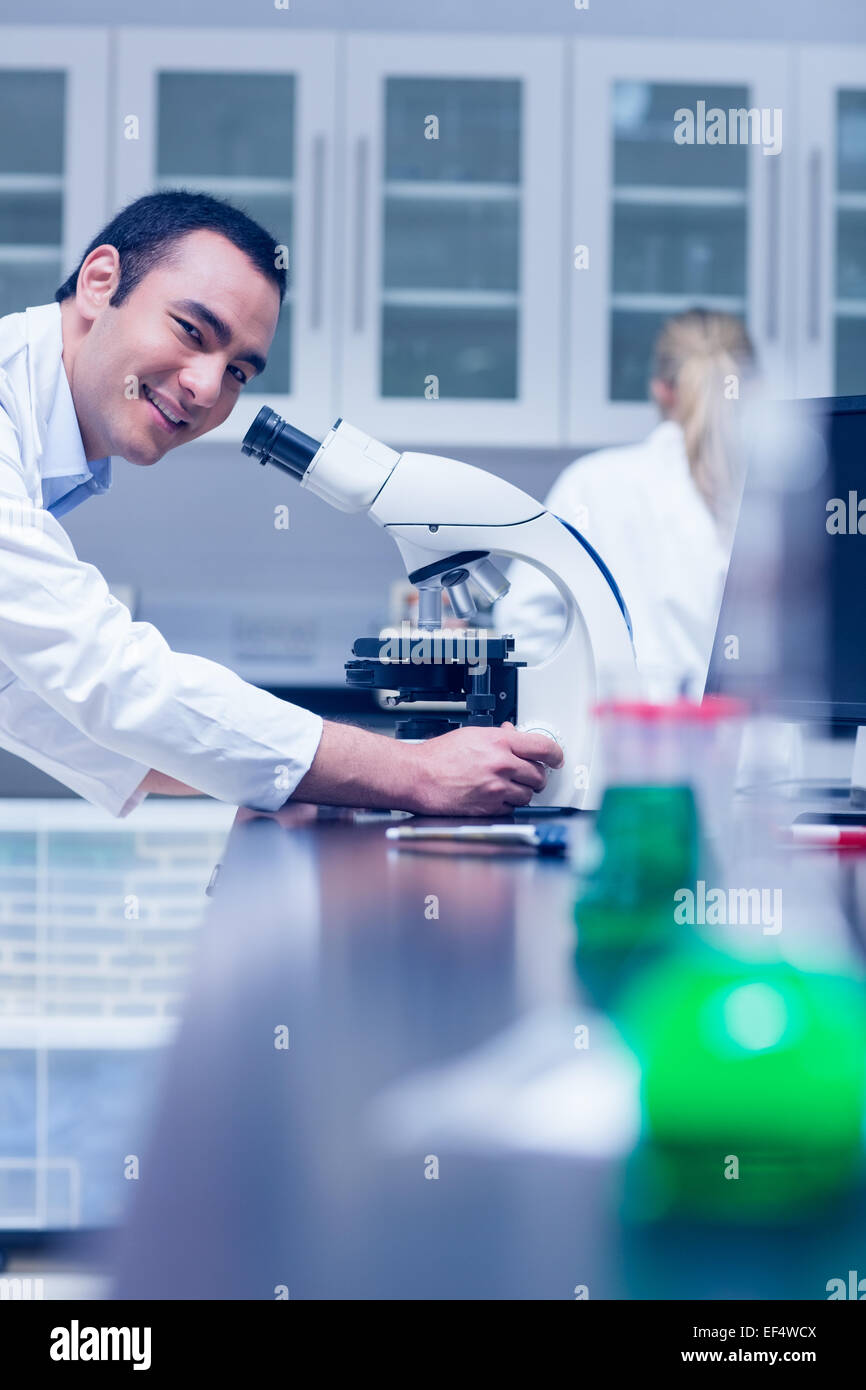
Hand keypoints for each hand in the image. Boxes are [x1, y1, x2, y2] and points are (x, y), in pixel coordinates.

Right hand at [411, 721, 563, 815]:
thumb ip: (498, 736)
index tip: (556, 758)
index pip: (543, 747)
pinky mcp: (490, 808)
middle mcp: (501, 765)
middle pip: (539, 774)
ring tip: (507, 784)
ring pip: (529, 794)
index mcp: (500, 743)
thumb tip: (513, 735)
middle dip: (535, 774)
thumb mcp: (471, 734)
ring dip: (522, 790)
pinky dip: (508, 803)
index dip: (555, 754)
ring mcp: (497, 789)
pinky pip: (512, 808)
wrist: (418, 777)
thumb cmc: (438, 757)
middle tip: (526, 772)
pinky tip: (495, 795)